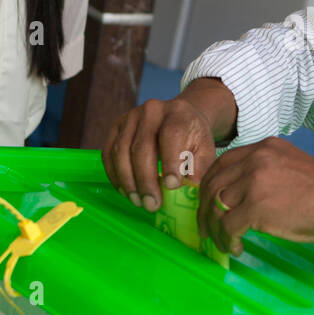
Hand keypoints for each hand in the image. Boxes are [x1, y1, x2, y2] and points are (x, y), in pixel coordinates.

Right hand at [102, 87, 225, 211]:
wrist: (179, 117)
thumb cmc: (192, 138)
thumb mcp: (205, 150)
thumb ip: (199, 168)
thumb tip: (188, 190)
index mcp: (178, 113)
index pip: (171, 135)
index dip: (170, 162)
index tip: (171, 186)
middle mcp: (152, 110)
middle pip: (142, 146)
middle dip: (145, 180)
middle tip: (151, 204)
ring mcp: (131, 117)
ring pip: (122, 151)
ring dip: (128, 181)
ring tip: (138, 201)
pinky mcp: (116, 126)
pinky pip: (109, 153)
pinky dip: (115, 175)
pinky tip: (125, 191)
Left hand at [196, 137, 313, 256]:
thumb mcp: (291, 166)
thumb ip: (266, 171)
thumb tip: (246, 195)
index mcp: (263, 148)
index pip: (223, 163)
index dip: (211, 184)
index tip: (209, 201)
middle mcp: (254, 160)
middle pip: (213, 183)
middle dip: (204, 207)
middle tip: (205, 227)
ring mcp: (253, 183)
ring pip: (216, 206)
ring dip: (215, 228)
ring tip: (221, 242)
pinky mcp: (256, 207)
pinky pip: (228, 226)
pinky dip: (227, 239)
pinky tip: (236, 247)